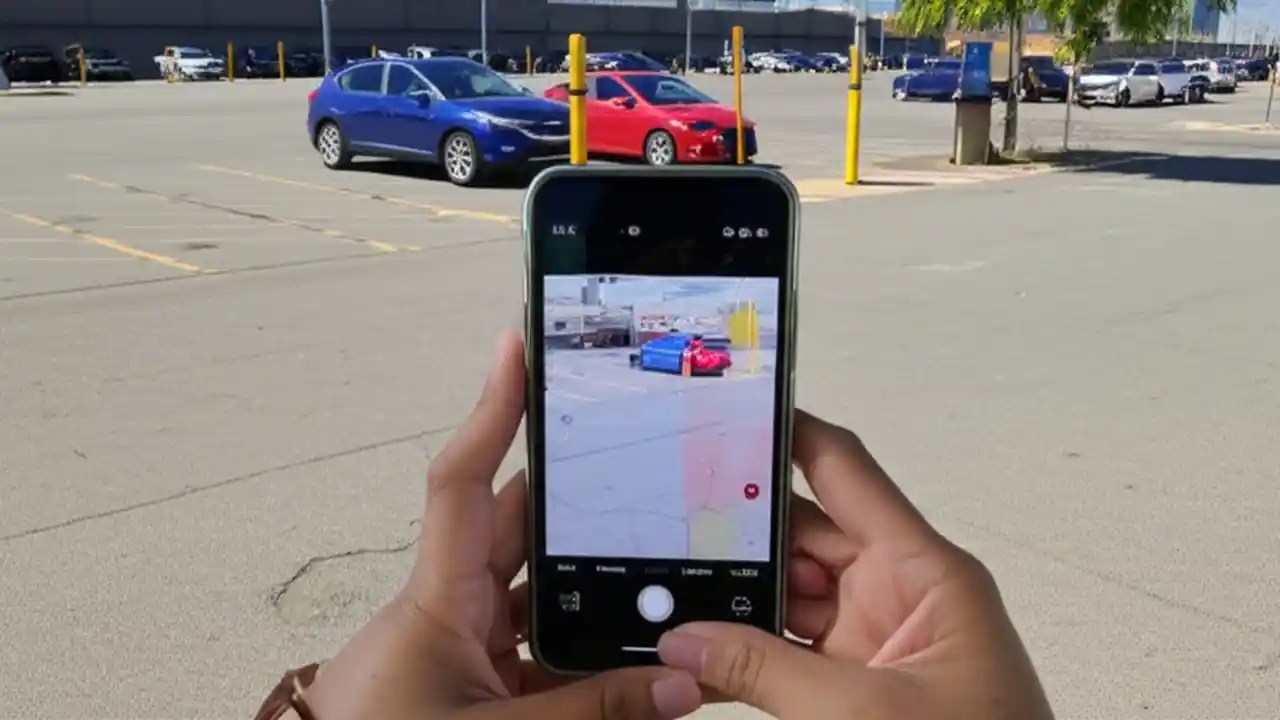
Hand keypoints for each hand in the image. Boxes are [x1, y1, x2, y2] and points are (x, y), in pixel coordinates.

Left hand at [303, 332, 701, 719]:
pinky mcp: (476, 685)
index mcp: (436, 601)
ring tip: (660, 565)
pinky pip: (536, 648)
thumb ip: (594, 713)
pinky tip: (631, 656)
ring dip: (592, 584)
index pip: (462, 481)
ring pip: (538, 593)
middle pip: (521, 531)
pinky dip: (582, 648)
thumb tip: (683, 682)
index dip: (491, 409)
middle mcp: (449, 611)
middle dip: (582, 502)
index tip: (518, 347)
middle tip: (646, 465)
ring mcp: (463, 649)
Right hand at [656, 410, 1054, 719]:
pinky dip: (742, 649)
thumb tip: (685, 640)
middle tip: (672, 514)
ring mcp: (871, 642)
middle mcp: (897, 593)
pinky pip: (784, 650)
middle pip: (803, 533)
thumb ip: (764, 672)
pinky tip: (698, 649)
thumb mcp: (863, 715)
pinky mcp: (851, 688)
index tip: (732, 411)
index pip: (845, 472)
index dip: (789, 434)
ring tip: (669, 586)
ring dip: (732, 595)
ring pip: (786, 595)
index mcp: (925, 571)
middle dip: (739, 528)